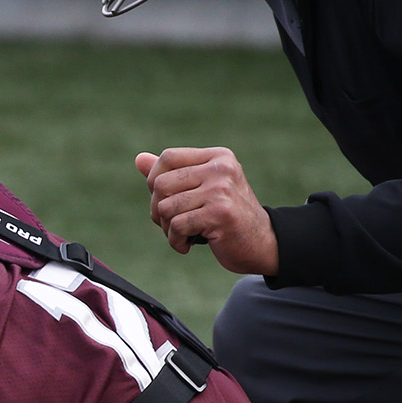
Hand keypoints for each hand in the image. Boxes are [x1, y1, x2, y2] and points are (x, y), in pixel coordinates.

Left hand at [135, 147, 278, 275]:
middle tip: (171, 224)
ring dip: (166, 229)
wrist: (262, 244)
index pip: (168, 157)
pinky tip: (187, 245)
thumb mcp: (202, 190)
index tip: (162, 200)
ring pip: (165, 207)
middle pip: (161, 184)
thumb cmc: (227, 217)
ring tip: (183, 235)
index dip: (154, 180)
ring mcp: (221, 190)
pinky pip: (176, 226)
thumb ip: (172, 175)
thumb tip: (138, 159)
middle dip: (157, 210)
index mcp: (217, 157)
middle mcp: (221, 168)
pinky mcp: (220, 213)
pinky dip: (176, 241)